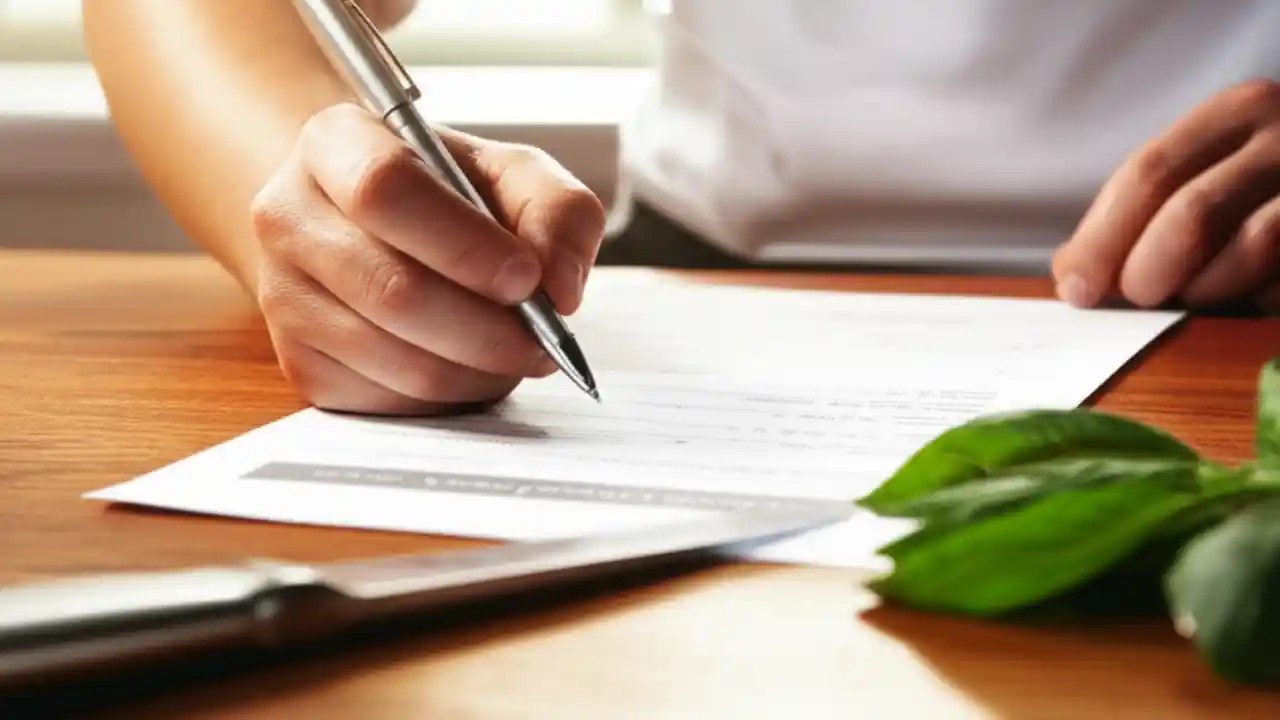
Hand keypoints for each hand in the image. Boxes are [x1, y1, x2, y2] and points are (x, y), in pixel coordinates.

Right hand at [249, 103, 604, 414]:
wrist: (379, 232)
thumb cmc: (450, 197)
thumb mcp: (513, 175)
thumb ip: (557, 212)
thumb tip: (561, 287)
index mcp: (334, 143)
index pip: (384, 191)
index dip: (463, 245)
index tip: (525, 278)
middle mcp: (288, 216)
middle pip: (391, 289)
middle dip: (486, 328)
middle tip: (542, 338)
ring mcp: (283, 296)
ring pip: (394, 357)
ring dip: (477, 368)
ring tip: (517, 350)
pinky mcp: (300, 364)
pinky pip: (386, 401)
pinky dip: (449, 396)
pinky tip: (471, 366)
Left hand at [1053, 79, 1279, 310]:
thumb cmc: (1254, 189)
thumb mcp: (1199, 174)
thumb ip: (1135, 216)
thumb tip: (1073, 276)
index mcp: (1237, 111)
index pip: (1149, 174)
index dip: (1103, 238)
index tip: (1075, 287)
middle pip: (1192, 214)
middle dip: (1147, 270)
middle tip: (1136, 298)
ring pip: (1248, 249)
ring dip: (1203, 290)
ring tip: (1192, 296)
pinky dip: (1255, 300)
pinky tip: (1244, 298)